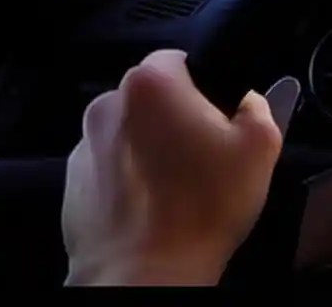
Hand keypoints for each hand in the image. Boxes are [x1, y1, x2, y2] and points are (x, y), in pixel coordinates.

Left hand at [62, 49, 299, 285]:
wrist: (145, 273)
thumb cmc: (205, 205)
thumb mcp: (260, 146)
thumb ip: (259, 106)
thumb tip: (247, 101)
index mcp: (151, 82)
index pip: (180, 59)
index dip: (206, 86)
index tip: (220, 119)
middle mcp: (107, 103)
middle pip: (152, 96)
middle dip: (176, 116)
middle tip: (205, 154)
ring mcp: (83, 144)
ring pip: (129, 131)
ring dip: (150, 147)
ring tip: (177, 186)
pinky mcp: (71, 182)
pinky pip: (109, 165)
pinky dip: (129, 176)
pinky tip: (152, 205)